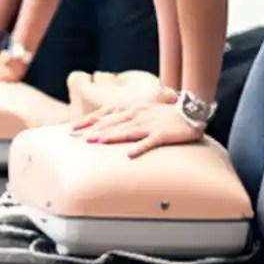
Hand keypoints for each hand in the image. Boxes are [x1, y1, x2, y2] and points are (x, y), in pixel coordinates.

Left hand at [71, 101, 201, 157]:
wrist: (191, 110)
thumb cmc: (165, 112)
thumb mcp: (142, 108)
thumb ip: (126, 115)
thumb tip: (108, 123)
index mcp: (131, 107)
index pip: (104, 113)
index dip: (88, 120)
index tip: (73, 127)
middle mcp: (137, 114)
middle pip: (112, 122)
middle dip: (95, 129)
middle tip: (80, 138)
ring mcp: (149, 124)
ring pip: (126, 131)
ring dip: (111, 136)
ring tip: (98, 142)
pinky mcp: (161, 134)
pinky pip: (148, 142)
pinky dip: (138, 148)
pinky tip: (129, 156)